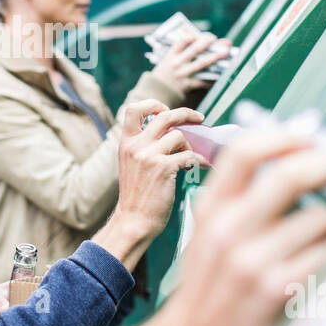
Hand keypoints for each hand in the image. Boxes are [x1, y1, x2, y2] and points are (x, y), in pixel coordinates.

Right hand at [97, 99, 203, 267]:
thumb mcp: (132, 165)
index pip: (134, 109)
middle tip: (199, 119)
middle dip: (186, 114)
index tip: (165, 109)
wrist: (133, 221)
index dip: (153, 104)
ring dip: (190, 146)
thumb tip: (174, 134)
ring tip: (190, 158)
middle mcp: (136, 146)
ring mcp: (149, 156)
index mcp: (126, 143)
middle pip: (165, 115)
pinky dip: (198, 161)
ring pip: (180, 136)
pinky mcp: (163, 169)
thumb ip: (145, 148)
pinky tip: (199, 167)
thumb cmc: (137, 197)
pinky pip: (189, 156)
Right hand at [150, 125, 325, 325]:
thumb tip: (301, 166)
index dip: (284, 137)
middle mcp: (229, 230)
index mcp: (210, 210)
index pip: (245, 152)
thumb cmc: (208, 291)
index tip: (312, 136)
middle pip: (290, 174)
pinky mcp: (277, 292)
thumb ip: (242, 203)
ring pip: (320, 218)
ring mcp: (253, 262)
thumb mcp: (208, 237)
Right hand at [151, 32, 231, 96]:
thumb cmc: (165, 74)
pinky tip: (221, 74)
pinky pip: (203, 81)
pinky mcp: (188, 85)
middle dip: (207, 43)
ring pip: (201, 64)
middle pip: (194, 50)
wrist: (157, 93)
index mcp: (171, 55)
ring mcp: (183, 74)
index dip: (197, 36)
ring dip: (214, 57)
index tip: (207, 35)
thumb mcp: (168, 60)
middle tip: (217, 39)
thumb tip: (201, 42)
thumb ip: (182, 52)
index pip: (183, 41)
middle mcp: (177, 63)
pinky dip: (213, 78)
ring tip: (225, 52)